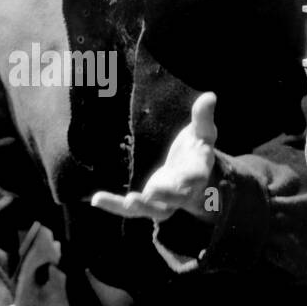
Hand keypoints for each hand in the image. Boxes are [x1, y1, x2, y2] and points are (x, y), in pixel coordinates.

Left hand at [90, 92, 219, 222]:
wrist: (193, 176)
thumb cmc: (196, 150)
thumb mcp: (202, 133)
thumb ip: (203, 118)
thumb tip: (210, 96)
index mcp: (197, 174)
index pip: (195, 178)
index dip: (190, 179)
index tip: (185, 178)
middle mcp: (183, 192)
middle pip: (176, 199)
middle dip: (165, 197)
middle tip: (149, 193)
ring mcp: (165, 202)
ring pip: (153, 210)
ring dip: (138, 207)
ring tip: (126, 201)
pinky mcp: (148, 203)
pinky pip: (132, 209)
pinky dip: (115, 206)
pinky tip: (96, 199)